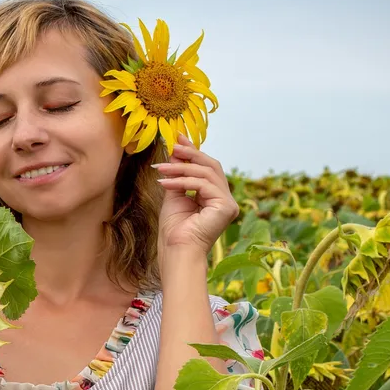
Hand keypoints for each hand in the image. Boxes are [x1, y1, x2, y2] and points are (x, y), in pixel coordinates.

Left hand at [155, 135, 239, 255]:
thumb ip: (178, 174)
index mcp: (216, 196)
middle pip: (211, 166)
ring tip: (160, 169)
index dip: (194, 151)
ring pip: (206, 173)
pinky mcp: (226, 207)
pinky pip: (203, 185)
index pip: (207, 168)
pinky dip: (182, 181)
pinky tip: (164, 182)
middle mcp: (226, 199)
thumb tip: (176, 150)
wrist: (176, 251)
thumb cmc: (175, 229)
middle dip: (190, 154)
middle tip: (172, 146)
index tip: (178, 138)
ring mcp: (229, 203)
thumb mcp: (174, 194)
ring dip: (181, 168)